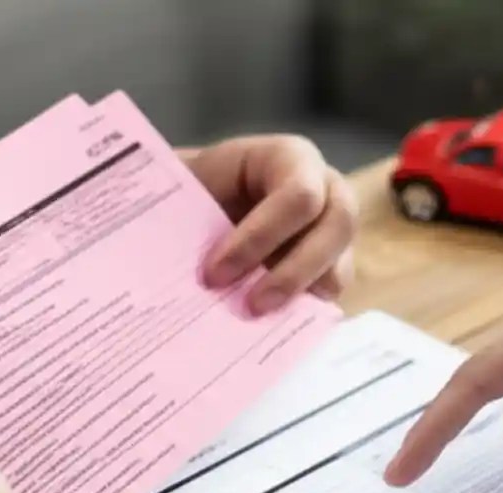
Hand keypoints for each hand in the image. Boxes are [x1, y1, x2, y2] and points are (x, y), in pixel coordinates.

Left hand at [185, 135, 357, 314]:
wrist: (198, 204)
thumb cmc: (195, 188)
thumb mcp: (189, 186)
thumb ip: (187, 214)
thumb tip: (165, 257)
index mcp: (292, 159)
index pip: (299, 196)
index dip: (260, 237)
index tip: (214, 274)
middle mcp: (327, 191)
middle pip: (336, 230)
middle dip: (290, 273)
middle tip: (249, 307)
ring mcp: (334, 233)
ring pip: (338, 269)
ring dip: (296, 297)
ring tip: (254, 319)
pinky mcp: (331, 269)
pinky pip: (328, 296)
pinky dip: (300, 313)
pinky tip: (265, 324)